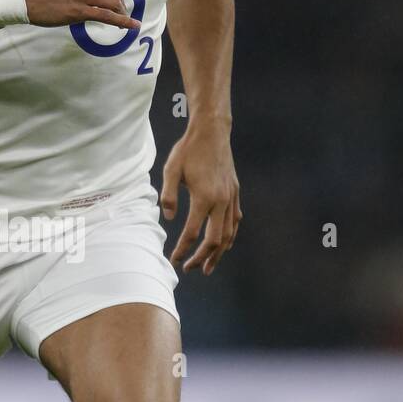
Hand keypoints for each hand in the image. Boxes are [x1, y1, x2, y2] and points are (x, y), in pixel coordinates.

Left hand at [160, 118, 241, 274]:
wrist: (213, 132)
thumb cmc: (188, 150)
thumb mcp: (171, 170)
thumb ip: (168, 195)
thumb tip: (167, 217)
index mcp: (204, 197)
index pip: (193, 233)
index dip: (183, 249)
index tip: (174, 260)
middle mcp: (221, 201)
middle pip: (214, 240)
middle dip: (202, 258)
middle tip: (189, 269)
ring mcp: (231, 197)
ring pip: (228, 234)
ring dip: (218, 253)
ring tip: (208, 266)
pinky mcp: (235, 193)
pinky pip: (235, 221)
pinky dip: (229, 236)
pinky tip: (223, 244)